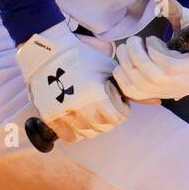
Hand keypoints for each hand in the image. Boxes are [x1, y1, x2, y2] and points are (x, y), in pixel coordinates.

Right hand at [17, 21, 129, 142]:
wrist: (49, 52)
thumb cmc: (82, 57)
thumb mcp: (107, 67)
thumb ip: (122, 85)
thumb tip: (139, 100)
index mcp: (95, 93)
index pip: (117, 118)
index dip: (123, 111)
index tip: (120, 104)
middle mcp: (79, 107)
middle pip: (103, 127)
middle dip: (110, 119)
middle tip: (109, 109)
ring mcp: (63, 113)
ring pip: (88, 133)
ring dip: (95, 126)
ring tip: (94, 113)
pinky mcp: (50, 117)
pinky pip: (69, 136)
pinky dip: (78, 132)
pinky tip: (80, 121)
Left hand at [113, 1, 188, 101]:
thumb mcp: (188, 22)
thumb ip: (172, 7)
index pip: (169, 66)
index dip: (156, 51)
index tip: (152, 39)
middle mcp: (179, 84)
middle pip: (152, 77)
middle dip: (136, 56)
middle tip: (133, 41)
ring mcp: (165, 92)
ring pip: (140, 86)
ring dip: (127, 65)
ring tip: (127, 49)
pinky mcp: (153, 95)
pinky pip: (132, 93)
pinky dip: (122, 78)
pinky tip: (124, 63)